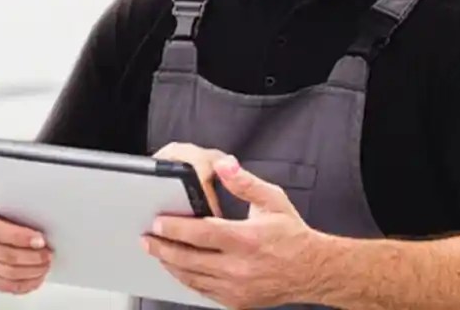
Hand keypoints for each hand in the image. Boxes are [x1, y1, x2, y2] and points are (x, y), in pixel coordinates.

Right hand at [0, 211, 52, 294]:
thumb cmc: (9, 223)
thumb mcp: (13, 213)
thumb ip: (24, 218)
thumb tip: (46, 229)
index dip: (20, 236)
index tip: (41, 241)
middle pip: (6, 255)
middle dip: (32, 256)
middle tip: (48, 254)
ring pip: (9, 273)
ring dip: (32, 271)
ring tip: (45, 265)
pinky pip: (9, 286)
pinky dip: (27, 283)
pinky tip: (38, 277)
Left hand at [143, 156, 324, 308]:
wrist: (314, 270)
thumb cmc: (292, 234)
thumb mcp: (272, 200)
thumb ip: (244, 182)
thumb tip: (224, 164)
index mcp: (246, 239)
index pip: (200, 234)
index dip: (175, 228)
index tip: (157, 222)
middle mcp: (239, 267)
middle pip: (189, 259)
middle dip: (162, 248)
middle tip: (146, 239)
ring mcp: (237, 288)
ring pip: (193, 278)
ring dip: (171, 264)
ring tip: (156, 252)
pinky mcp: (237, 301)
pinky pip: (204, 291)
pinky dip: (187, 279)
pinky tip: (178, 268)